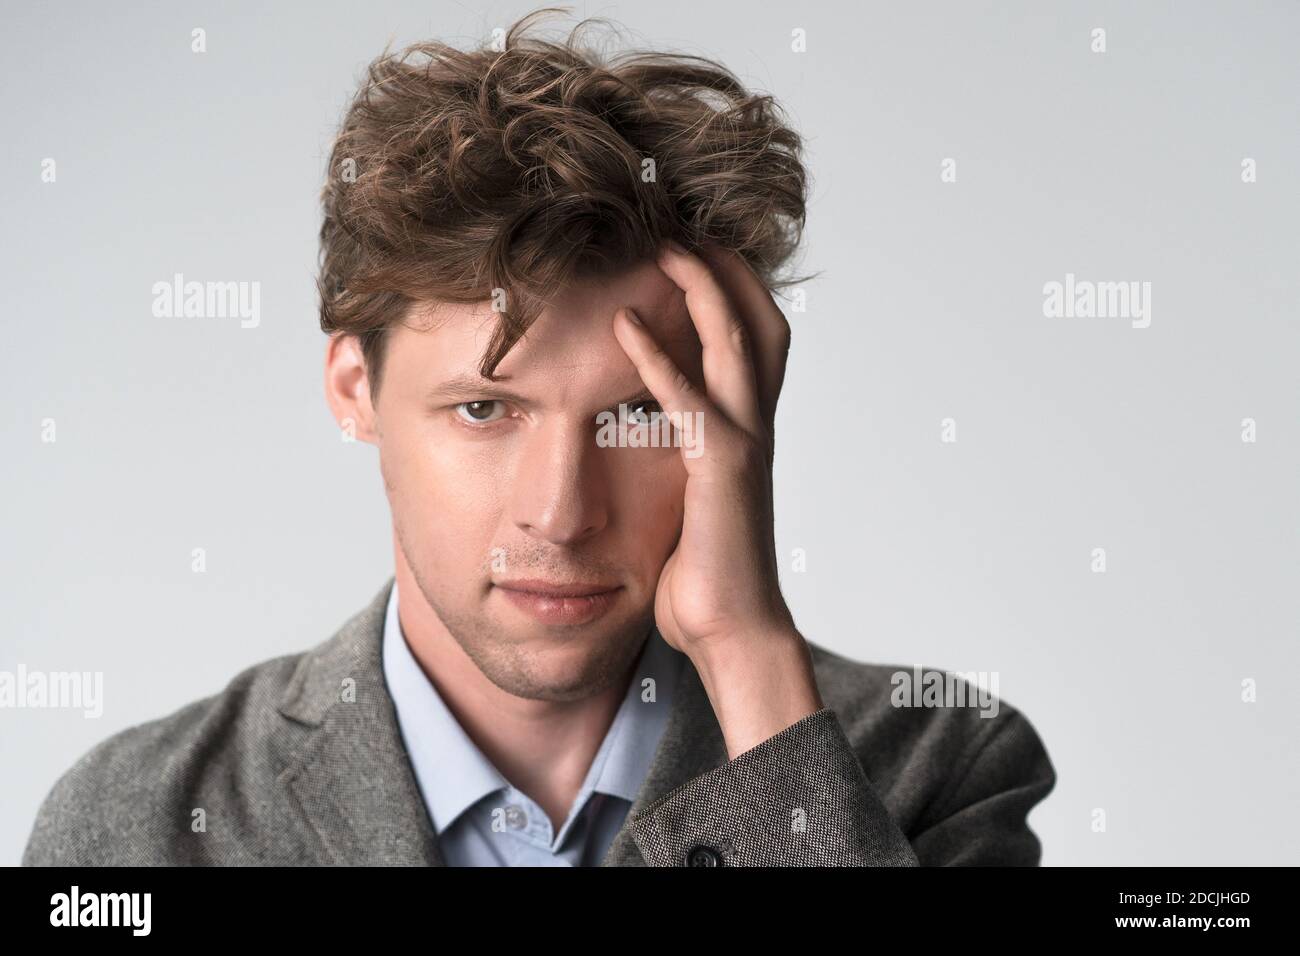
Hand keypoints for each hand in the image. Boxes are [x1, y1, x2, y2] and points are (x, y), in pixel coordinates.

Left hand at [612, 241, 822, 755]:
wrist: (731, 630)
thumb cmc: (704, 572)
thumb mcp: (691, 497)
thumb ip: (679, 453)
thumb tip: (640, 429)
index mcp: (749, 428)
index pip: (757, 336)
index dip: (736, 285)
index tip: (697, 245)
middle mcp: (756, 425)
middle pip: (763, 319)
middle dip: (730, 266)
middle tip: (688, 223)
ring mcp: (744, 443)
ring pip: (738, 341)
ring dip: (702, 287)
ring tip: (664, 246)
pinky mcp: (721, 469)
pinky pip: (689, 399)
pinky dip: (656, 357)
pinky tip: (624, 322)